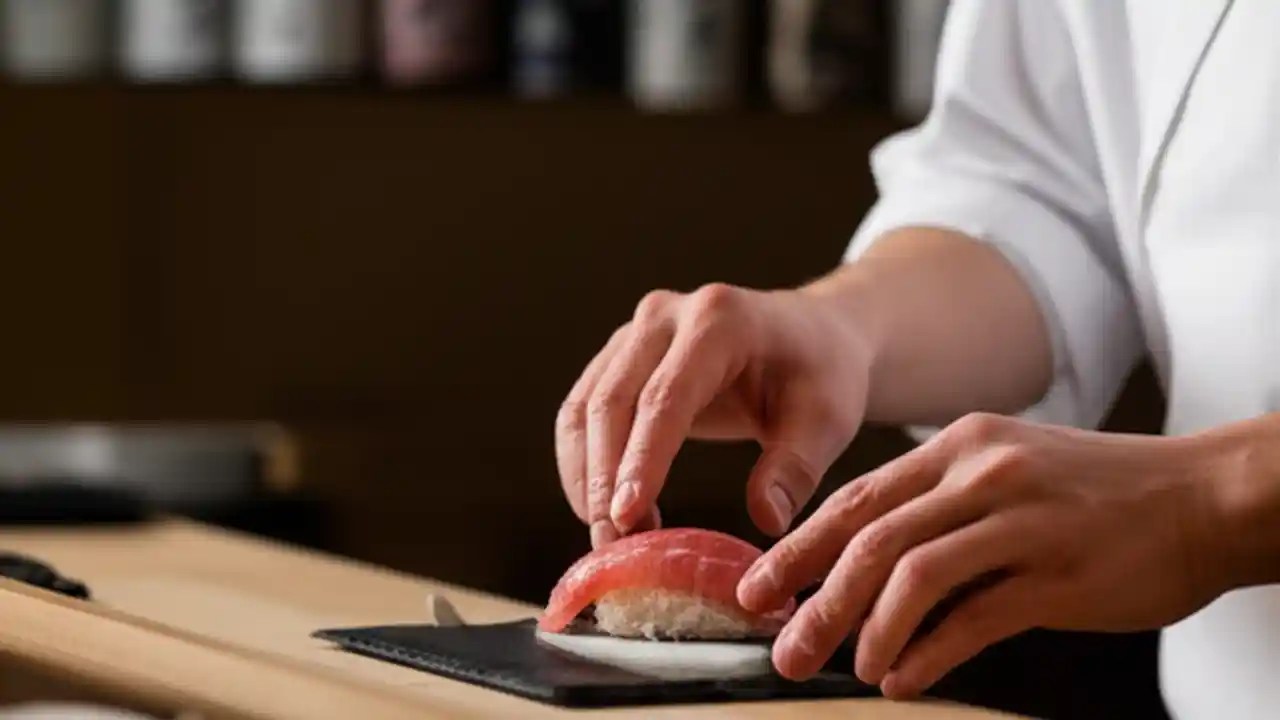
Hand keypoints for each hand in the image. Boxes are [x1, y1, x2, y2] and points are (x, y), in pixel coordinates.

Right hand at [556, 283, 872, 546]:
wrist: (811, 335)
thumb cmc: (822, 375)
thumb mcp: (827, 420)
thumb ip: (795, 468)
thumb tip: (765, 519)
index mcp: (719, 321)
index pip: (666, 396)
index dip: (643, 459)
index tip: (627, 517)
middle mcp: (665, 315)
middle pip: (613, 399)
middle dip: (604, 477)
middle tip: (613, 544)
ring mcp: (635, 332)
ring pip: (586, 406)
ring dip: (585, 475)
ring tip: (606, 538)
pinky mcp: (619, 356)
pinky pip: (583, 410)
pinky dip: (583, 463)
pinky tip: (599, 508)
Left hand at [737, 412, 1231, 697]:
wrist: (1203, 495)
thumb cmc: (1096, 492)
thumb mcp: (1008, 472)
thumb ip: (938, 510)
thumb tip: (863, 575)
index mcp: (958, 447)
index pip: (856, 499)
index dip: (799, 548)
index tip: (759, 589)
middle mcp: (980, 473)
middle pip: (870, 538)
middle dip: (813, 597)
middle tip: (782, 644)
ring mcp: (1019, 521)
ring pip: (912, 576)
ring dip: (865, 630)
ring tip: (848, 668)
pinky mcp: (1057, 573)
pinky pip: (973, 618)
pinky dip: (927, 653)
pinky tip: (903, 679)